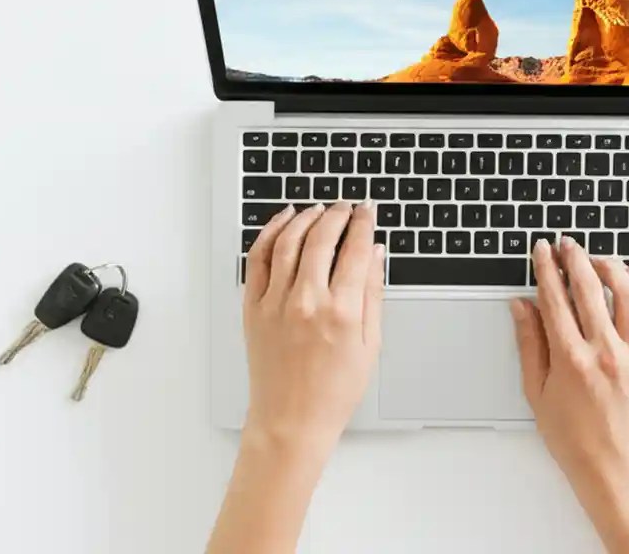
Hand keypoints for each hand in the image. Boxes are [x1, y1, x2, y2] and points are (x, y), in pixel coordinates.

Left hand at [241, 201, 384, 450]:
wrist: (291, 420)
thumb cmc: (333, 391)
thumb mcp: (370, 344)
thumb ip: (372, 294)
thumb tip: (375, 254)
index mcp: (341, 312)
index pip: (355, 250)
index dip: (364, 223)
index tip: (367, 211)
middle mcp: (306, 302)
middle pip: (321, 238)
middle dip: (337, 214)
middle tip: (346, 207)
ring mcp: (275, 303)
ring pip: (288, 241)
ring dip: (305, 218)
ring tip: (318, 209)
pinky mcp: (253, 308)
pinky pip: (258, 259)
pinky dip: (270, 234)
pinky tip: (283, 223)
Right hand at [512, 236, 628, 553]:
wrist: (618, 469)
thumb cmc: (575, 438)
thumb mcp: (537, 392)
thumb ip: (529, 343)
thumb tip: (522, 305)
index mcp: (571, 360)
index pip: (556, 298)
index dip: (546, 268)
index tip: (542, 251)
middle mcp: (606, 352)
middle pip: (590, 287)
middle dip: (575, 258)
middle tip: (567, 245)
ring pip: (628, 292)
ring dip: (612, 267)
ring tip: (599, 259)